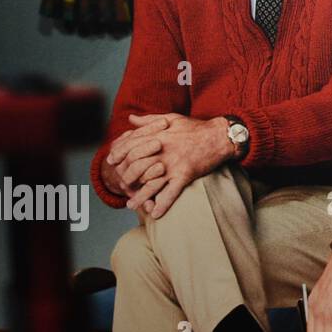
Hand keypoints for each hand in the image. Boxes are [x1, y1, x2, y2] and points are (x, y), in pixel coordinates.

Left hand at [109, 113, 232, 218]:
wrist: (220, 136)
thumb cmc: (196, 127)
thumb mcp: (171, 118)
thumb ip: (149, 120)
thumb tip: (131, 118)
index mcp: (157, 136)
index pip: (130, 146)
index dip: (118, 155)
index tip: (111, 163)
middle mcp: (162, 151)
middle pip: (135, 167)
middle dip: (126, 179)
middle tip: (122, 187)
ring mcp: (173, 164)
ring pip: (150, 184)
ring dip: (140, 197)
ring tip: (131, 206)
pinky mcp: (185, 174)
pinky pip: (171, 193)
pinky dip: (163, 204)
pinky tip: (156, 214)